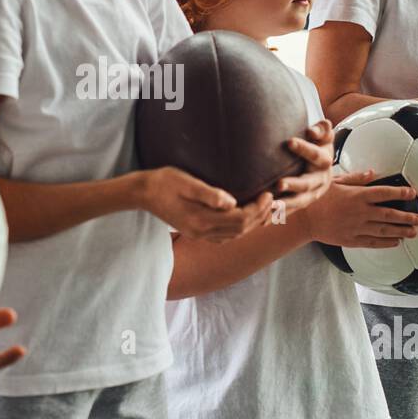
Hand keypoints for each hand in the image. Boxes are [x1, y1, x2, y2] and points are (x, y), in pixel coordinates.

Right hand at [137, 167, 271, 242]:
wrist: (143, 193)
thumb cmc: (164, 182)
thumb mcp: (186, 182)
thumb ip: (209, 194)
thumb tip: (232, 201)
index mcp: (201, 220)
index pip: (239, 220)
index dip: (258, 209)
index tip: (268, 193)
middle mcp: (201, 232)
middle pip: (241, 230)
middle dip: (260, 216)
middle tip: (274, 200)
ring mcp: (198, 234)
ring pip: (234, 236)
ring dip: (253, 224)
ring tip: (266, 209)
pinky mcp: (195, 232)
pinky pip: (224, 236)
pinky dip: (240, 229)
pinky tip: (246, 219)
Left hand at [271, 119, 334, 214]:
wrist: (322, 164)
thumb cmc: (318, 144)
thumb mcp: (324, 135)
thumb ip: (322, 130)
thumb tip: (313, 131)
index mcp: (324, 161)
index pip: (315, 154)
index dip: (303, 148)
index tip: (289, 141)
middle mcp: (320, 180)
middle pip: (307, 184)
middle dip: (294, 184)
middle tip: (279, 184)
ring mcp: (312, 194)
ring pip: (299, 202)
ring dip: (285, 205)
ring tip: (270, 206)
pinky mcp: (302, 203)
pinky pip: (290, 212)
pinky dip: (277, 216)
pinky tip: (263, 221)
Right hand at [303, 169, 417, 248]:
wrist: (303, 219)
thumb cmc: (317, 197)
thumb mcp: (334, 181)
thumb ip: (355, 178)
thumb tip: (372, 173)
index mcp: (357, 195)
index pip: (384, 193)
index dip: (401, 193)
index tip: (413, 193)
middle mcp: (360, 212)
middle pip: (389, 214)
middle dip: (407, 217)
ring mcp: (356, 227)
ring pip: (384, 230)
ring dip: (401, 231)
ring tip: (413, 232)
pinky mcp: (351, 240)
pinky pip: (372, 242)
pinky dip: (385, 243)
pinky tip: (396, 242)